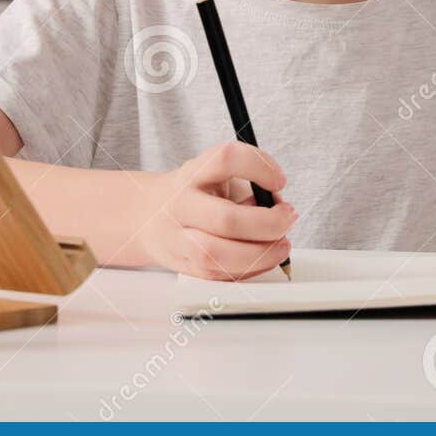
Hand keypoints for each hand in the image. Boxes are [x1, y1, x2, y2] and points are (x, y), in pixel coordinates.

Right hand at [133, 140, 296, 279]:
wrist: (148, 214)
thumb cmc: (194, 193)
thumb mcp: (218, 177)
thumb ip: (250, 188)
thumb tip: (281, 209)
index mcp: (193, 173)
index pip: (226, 159)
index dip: (260, 167)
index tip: (279, 179)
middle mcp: (181, 204)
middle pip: (226, 219)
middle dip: (269, 223)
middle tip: (288, 217)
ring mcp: (178, 238)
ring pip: (217, 255)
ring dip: (259, 254)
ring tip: (281, 244)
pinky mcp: (183, 266)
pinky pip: (218, 275)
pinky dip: (249, 269)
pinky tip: (262, 257)